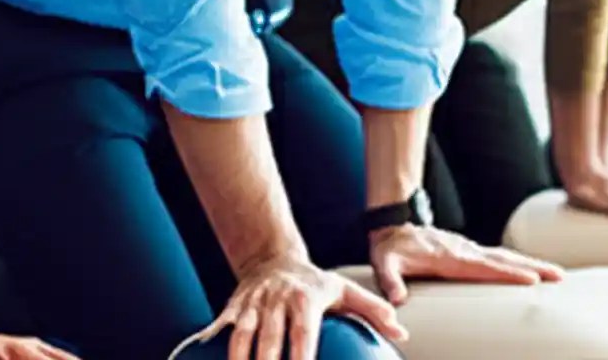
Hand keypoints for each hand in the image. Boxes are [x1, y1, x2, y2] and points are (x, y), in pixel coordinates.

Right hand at [199, 255, 405, 359]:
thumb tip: (402, 333)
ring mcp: (254, 303)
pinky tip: (206, 355)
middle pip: (270, 340)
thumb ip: (374, 311)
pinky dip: (214, 342)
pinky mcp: (234, 305)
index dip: (302, 359)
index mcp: (306, 299)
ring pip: (242, 335)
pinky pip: (223, 326)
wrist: (275, 258)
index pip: (303, 336)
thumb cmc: (315, 284)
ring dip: (239, 359)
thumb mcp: (345, 291)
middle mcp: (278, 300)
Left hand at [369, 224, 562, 305]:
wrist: (393, 226)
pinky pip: (498, 257)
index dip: (506, 274)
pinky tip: (531, 270)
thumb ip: (391, 281)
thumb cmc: (391, 249)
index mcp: (449, 257)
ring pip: (505, 256)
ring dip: (531, 264)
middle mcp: (464, 251)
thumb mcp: (384, 264)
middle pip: (504, 259)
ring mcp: (468, 249)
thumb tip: (397, 300)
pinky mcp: (469, 251)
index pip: (483, 267)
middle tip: (558, 275)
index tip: (531, 279)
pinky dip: (517, 262)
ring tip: (556, 274)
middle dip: (533, 267)